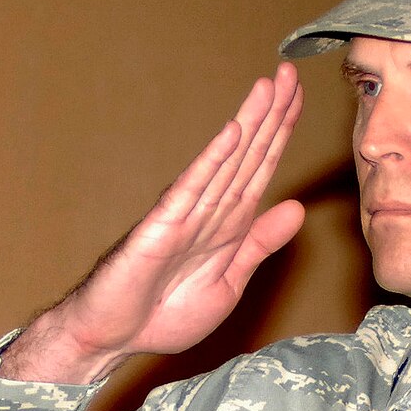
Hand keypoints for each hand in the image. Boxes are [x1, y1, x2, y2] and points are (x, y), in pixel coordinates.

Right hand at [0, 65, 304, 383]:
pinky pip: (190, 192)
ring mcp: (183, 216)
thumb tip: (295, 209)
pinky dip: (212, 162)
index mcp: (227, 225)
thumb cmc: (162, 313)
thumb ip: (258, 246)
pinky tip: (231, 134)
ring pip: (224, 163)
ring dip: (248, 124)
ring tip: (267, 87)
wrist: (112, 338)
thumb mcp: (228, 284)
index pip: (260, 168)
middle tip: (289, 72)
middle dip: (270, 114)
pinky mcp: (159, 230)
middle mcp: (208, 212)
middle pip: (246, 155)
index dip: (280, 132)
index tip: (298, 95)